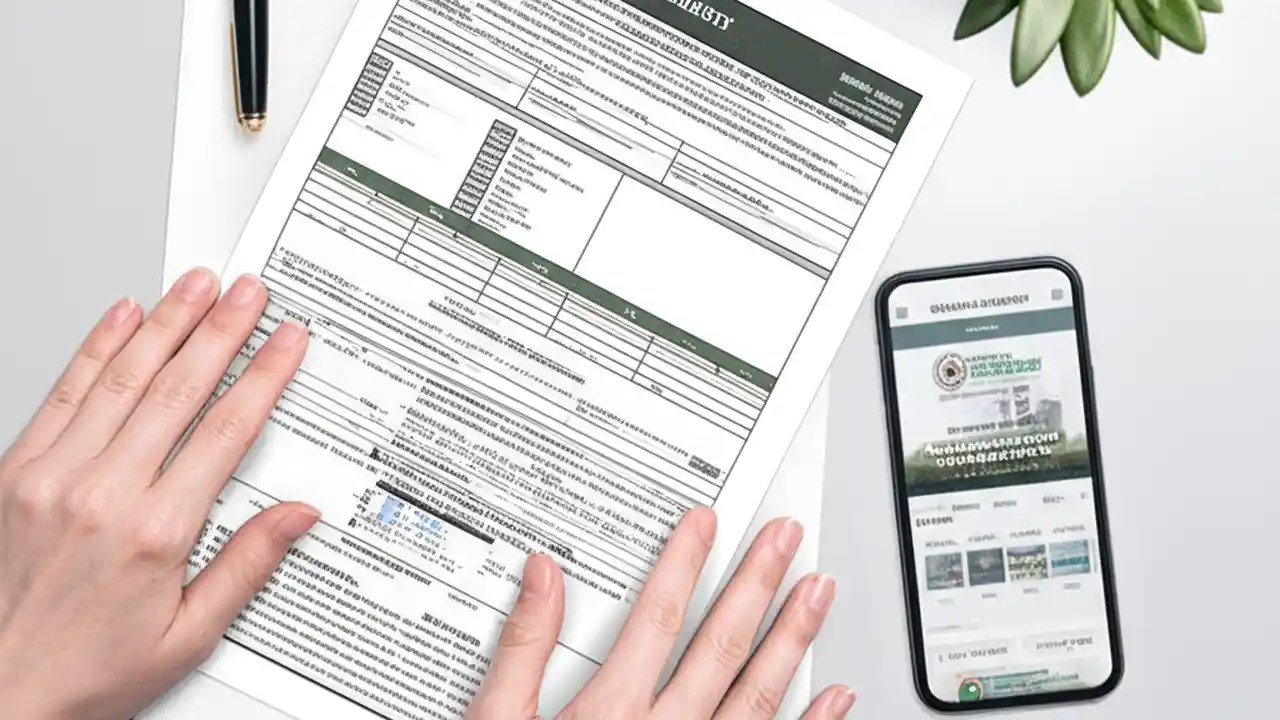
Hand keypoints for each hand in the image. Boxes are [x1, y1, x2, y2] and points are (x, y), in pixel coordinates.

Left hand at [0, 269, 318, 719]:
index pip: (224, 432)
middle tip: (249, 292)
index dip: (262, 376)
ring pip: (122, 379)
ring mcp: (54, 476)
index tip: (286, 341)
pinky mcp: (17, 472)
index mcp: (155, 533)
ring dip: (165, 324)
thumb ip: (247, 566)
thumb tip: (296, 516)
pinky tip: (122, 316)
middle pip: (177, 390)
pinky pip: (64, 393)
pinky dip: (96, 348)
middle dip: (221, 331)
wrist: (0, 692)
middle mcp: (102, 494)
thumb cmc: (88, 669)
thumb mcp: (188, 636)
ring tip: (197, 287)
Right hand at [468, 509, 855, 719]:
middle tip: (784, 538)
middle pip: (721, 647)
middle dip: (756, 585)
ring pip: (757, 695)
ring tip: (817, 592)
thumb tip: (542, 578)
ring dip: (791, 639)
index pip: (658, 618)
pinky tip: (836, 695)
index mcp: (610, 713)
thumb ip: (521, 650)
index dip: (684, 564)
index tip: (705, 525)